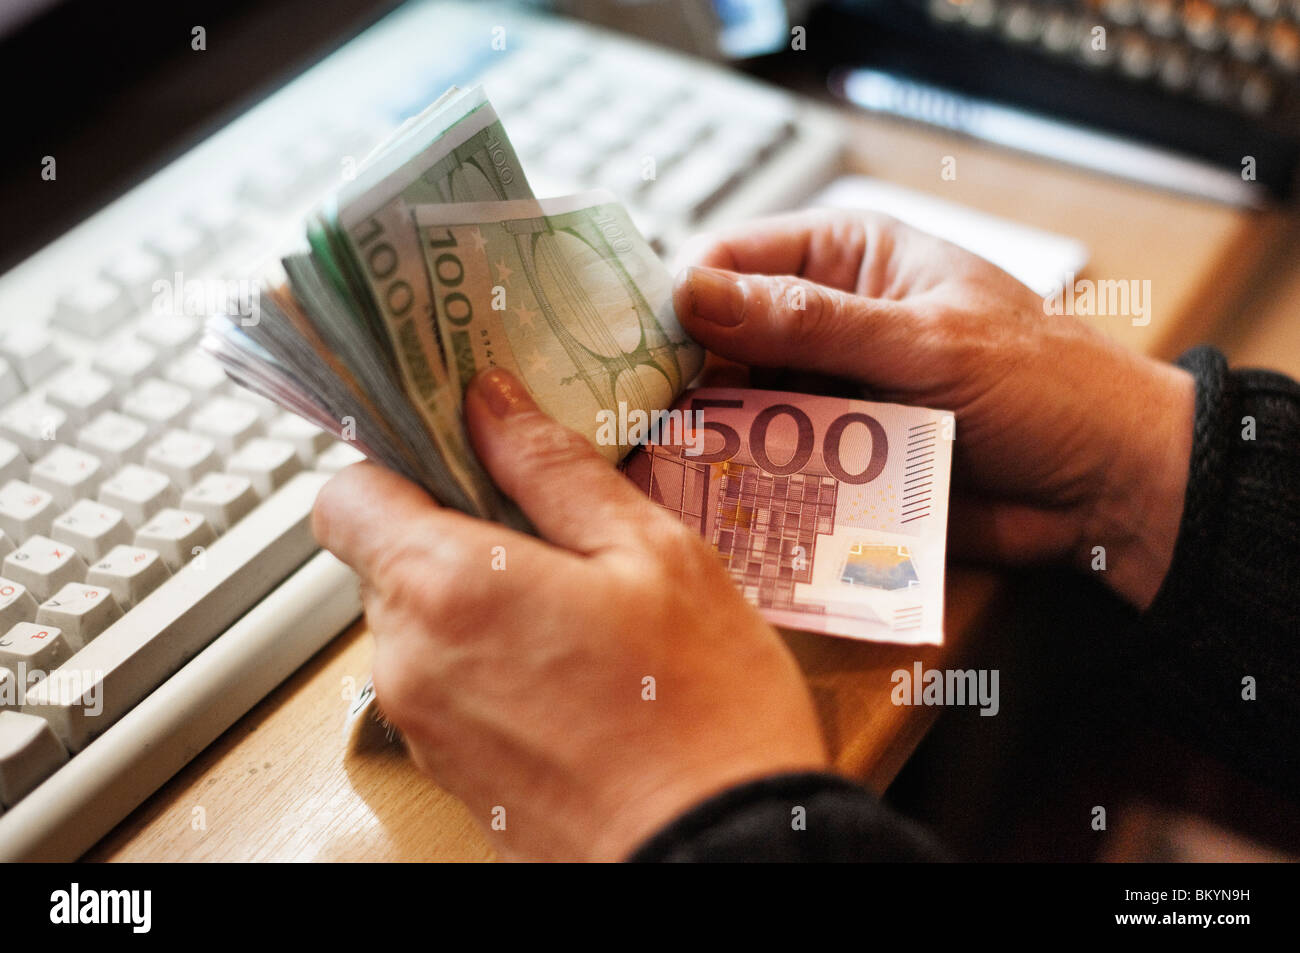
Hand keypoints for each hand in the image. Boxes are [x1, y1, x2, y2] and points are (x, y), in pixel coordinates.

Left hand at [312, 369, 827, 860]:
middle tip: (551, 525)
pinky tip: (574, 663)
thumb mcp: (652, 553)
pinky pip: (445, 682)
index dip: (396, 460)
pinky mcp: (452, 771)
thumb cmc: (703, 712)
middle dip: (454, 528)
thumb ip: (554, 468)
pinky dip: (489, 656)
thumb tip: (492, 402)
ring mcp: (426, 726)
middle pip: (385, 558)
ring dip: (479, 596)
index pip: (346, 495)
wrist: (719, 857)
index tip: (456, 446)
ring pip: (420, 622)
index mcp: (447, 589)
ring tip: (580, 602)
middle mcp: (410, 661)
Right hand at [673, 209, 1194, 609]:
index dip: (678, 297)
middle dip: (684, 378)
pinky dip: (750, 482)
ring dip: (713, 437)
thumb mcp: (925, 342)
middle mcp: (828, 322)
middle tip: (631, 421)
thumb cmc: (1043, 385)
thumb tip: (693, 292)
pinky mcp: (840, 459)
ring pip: (742, 408)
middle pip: (723, 340)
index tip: (626, 345)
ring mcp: (832, 394)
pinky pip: (776, 465)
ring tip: (661, 469)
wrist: (1111, 487)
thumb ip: (810, 323)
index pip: (734, 261)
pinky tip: (714, 502)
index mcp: (849, 260)